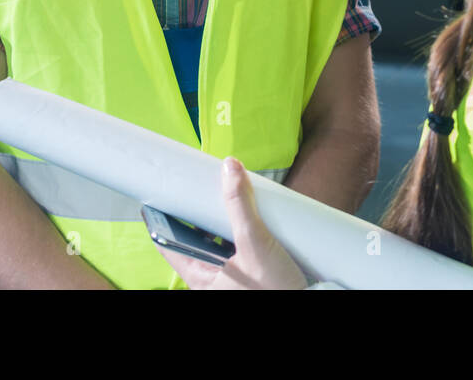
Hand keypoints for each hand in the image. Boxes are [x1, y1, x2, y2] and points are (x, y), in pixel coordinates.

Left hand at [154, 157, 308, 289]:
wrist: (311, 304)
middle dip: (196, 213)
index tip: (160, 193)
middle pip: (191, 238)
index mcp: (199, 276)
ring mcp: (226, 279)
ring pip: (213, 243)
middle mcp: (208, 279)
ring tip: (223, 198)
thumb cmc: (275, 290)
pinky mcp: (245, 276)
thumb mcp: (255, 243)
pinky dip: (234, 232)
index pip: (165, 242)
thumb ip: (240, 204)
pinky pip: (232, 248)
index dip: (160, 216)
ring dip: (217, 222)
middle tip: (199, 187)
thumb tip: (230, 168)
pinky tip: (244, 218)